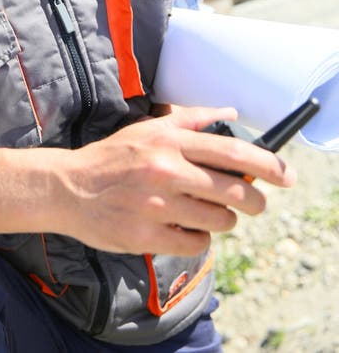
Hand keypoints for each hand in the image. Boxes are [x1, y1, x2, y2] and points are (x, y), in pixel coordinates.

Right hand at [57, 106, 294, 255]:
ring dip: (221, 219)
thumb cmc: (112, 157)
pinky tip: (183, 226)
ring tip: (206, 211)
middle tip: (254, 203)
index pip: (230, 150)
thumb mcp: (149, 128)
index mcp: (168, 142)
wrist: (68, 187)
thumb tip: (230, 113)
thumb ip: (191, 119)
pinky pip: (195, 242)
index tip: (286, 174)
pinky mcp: (146, 236)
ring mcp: (156, 206)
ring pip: (218, 220)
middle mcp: (165, 171)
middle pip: (233, 190)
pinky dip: (197, 237)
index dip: (265, 163)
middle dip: (253, 200)